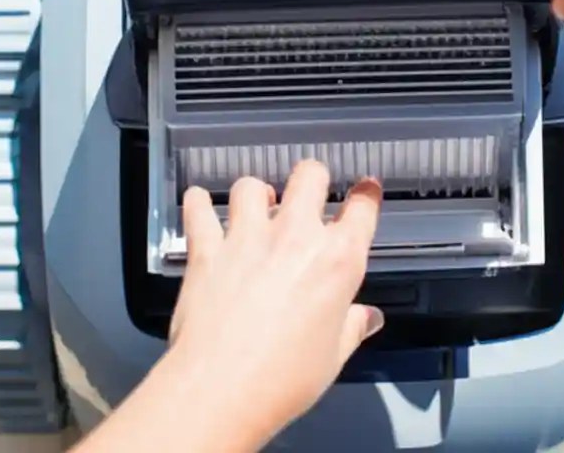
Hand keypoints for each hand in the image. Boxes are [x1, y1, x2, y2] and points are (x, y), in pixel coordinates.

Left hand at [166, 161, 384, 446]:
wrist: (220, 388)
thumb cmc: (282, 380)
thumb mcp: (333, 357)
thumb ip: (351, 328)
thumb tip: (367, 319)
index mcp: (337, 261)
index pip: (363, 209)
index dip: (367, 194)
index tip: (366, 190)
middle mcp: (295, 237)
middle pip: (309, 175)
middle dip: (312, 178)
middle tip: (308, 192)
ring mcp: (247, 238)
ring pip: (251, 186)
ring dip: (255, 192)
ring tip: (254, 204)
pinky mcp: (207, 249)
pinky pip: (198, 209)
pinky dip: (196, 203)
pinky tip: (197, 203)